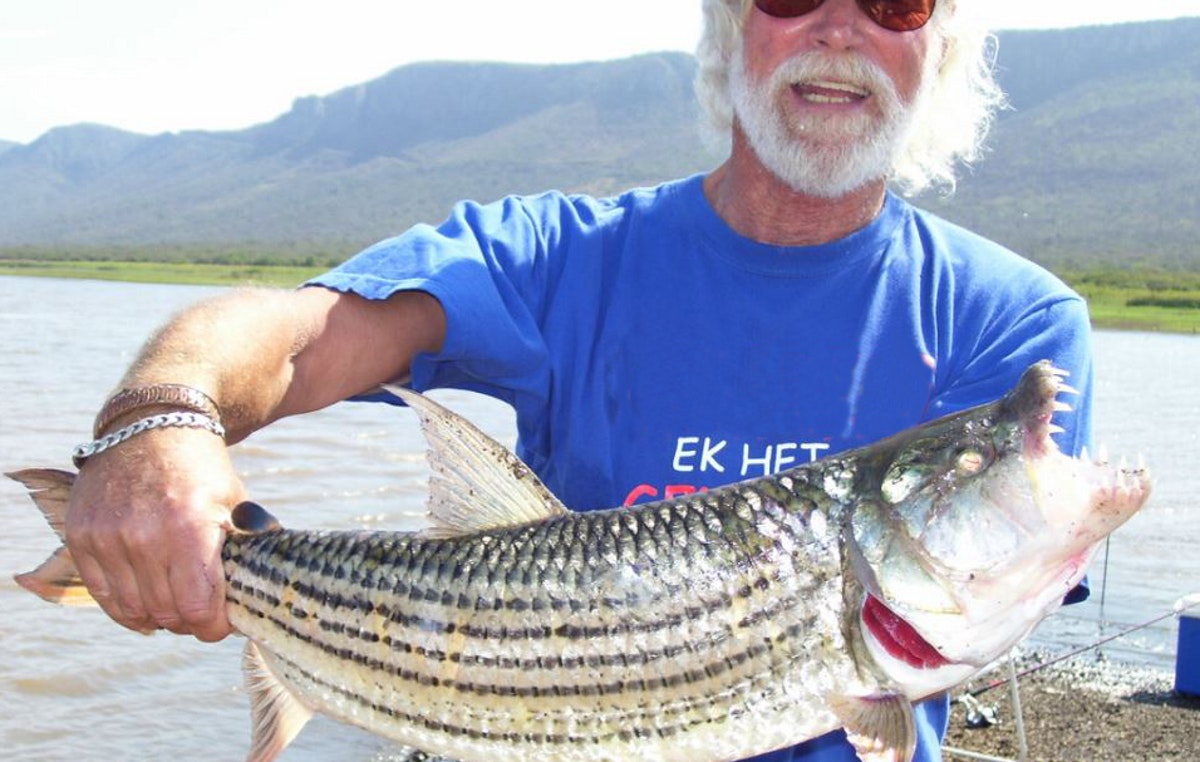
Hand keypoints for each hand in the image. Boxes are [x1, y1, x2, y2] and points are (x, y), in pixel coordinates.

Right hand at [65, 428, 242, 640]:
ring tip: (174, 609)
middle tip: (200, 617)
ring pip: (134, 610)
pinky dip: (125, 607)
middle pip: (166, 613)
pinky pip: (103, 594)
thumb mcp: (234, 502)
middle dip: (188, 622)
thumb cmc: (201, 468)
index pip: (197, 607)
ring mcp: (107, 537)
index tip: (220, 626)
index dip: (212, 627)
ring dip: (157, 618)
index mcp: (188, 528)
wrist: (151, 425)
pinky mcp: (81, 537)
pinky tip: (143, 605)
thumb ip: (244, 547)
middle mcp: (143, 536)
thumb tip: (259, 592)